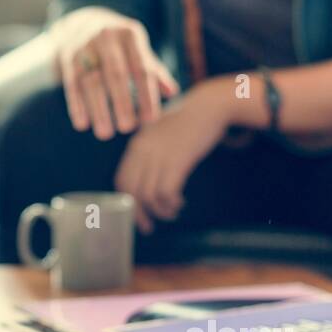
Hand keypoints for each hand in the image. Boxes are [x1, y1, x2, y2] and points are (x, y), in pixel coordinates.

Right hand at [50, 6, 178, 139]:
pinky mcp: (67, 56)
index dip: (147, 95)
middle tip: (127, 128)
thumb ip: (154, 71)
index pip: (141, 68)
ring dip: (98, 109)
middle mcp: (106, 37)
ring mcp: (84, 45)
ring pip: (91, 81)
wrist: (83, 22)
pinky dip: (76, 105)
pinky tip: (82, 124)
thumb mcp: (138, 50)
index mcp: (130, 35)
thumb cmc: (119, 44)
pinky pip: (71, 84)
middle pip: (116, 74)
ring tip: (104, 133)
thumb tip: (172, 92)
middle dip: (122, 103)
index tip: (151, 120)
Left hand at [113, 79, 231, 230]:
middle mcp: (143, 150)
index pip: (121, 180)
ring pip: (148, 196)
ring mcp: (159, 155)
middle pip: (131, 192)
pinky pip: (166, 192)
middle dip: (139, 214)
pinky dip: (170, 203)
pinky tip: (178, 203)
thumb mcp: (160, 132)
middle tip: (148, 227)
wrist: (210, 104)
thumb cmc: (188, 120)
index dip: (127, 201)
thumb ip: (150, 151)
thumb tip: (146, 180)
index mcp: (136, 144)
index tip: (136, 214)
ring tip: (171, 212)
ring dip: (159, 211)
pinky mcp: (178, 160)